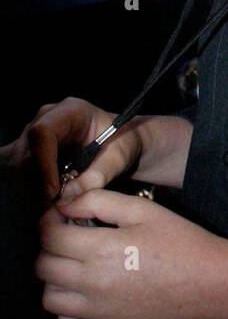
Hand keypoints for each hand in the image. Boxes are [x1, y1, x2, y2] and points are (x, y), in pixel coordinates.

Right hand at [0, 97, 140, 202]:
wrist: (119, 143)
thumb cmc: (122, 144)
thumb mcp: (118, 159)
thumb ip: (96, 177)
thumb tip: (68, 199)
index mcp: (70, 111)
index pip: (42, 133)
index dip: (43, 165)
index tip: (53, 193)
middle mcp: (45, 119)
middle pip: (22, 154)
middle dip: (35, 185)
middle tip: (55, 207)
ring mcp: (32, 136)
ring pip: (13, 167)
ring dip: (29, 191)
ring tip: (54, 204)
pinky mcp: (26, 153)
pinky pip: (14, 174)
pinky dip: (26, 192)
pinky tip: (46, 201)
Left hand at [37, 191, 227, 318]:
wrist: (210, 283)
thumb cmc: (181, 242)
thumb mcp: (143, 209)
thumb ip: (99, 201)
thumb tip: (64, 205)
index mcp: (101, 249)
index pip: (50, 236)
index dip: (48, 221)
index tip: (59, 215)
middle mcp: (93, 284)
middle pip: (43, 267)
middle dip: (49, 247)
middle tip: (68, 237)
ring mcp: (99, 313)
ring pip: (49, 299)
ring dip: (55, 280)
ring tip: (75, 265)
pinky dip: (66, 316)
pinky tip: (82, 298)